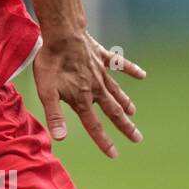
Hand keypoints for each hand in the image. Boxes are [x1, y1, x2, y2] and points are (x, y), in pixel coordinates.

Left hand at [32, 32, 145, 157]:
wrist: (62, 34)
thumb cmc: (51, 63)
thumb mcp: (46, 92)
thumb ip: (55, 115)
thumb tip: (61, 139)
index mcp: (82, 98)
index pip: (94, 125)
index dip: (103, 141)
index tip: (114, 155)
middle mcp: (96, 88)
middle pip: (113, 111)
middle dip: (124, 126)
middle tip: (137, 138)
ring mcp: (101, 71)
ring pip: (116, 90)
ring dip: (125, 102)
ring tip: (133, 112)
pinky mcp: (102, 56)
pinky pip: (120, 64)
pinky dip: (131, 70)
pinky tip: (142, 75)